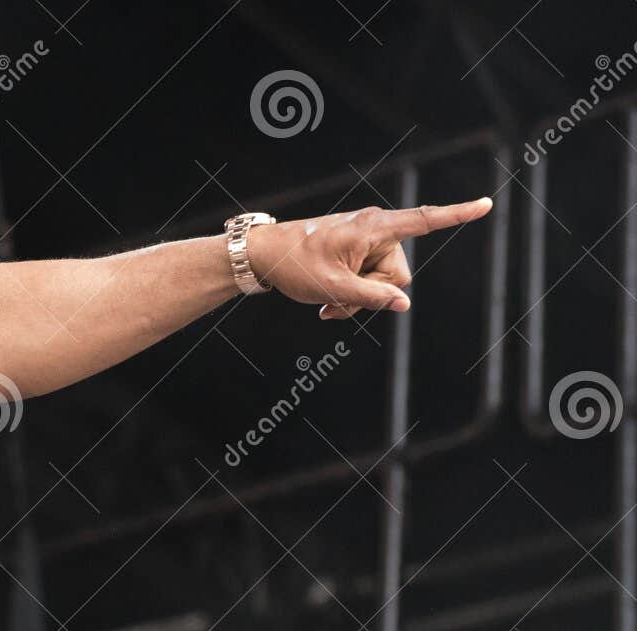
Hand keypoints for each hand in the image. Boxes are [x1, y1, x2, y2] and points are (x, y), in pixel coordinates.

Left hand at [245, 198, 491, 320]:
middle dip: (372, 295)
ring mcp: (366, 242)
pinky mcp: (357, 252)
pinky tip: (326, 306)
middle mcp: (376, 230)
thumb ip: (371, 298)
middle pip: (398, 275)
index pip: (424, 220)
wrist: (263, 256)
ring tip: (327, 302)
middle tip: (336, 301)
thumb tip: (404, 305)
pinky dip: (351, 296)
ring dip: (358, 300)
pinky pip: (368, 281)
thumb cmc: (294, 265)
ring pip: (382, 284)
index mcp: (374, 228)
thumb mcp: (332, 287)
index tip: (487, 203)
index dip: (457, 215)